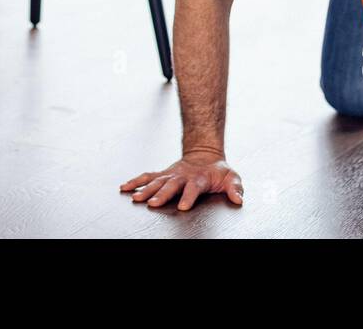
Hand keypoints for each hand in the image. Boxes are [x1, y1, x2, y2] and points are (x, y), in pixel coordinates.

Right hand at [120, 152, 243, 210]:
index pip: (193, 188)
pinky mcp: (162, 175)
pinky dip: (135, 181)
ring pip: (156, 181)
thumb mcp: (231, 177)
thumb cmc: (218, 171)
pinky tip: (124, 187)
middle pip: (170, 185)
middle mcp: (182, 176)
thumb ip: (235, 188)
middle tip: (153, 204)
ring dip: (145, 189)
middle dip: (161, 195)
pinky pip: (147, 177)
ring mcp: (170, 175)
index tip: (183, 207)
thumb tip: (238, 199)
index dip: (188, 197)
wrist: (204, 155)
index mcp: (198, 179)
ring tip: (135, 198)